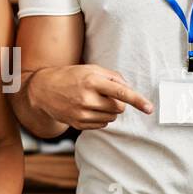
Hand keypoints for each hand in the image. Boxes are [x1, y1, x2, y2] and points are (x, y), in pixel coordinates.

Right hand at [28, 64, 152, 129]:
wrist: (42, 91)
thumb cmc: (70, 76)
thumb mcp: (90, 68)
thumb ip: (112, 76)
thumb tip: (128, 88)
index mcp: (91, 81)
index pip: (120, 92)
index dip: (137, 100)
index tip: (149, 108)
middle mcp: (87, 98)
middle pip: (119, 107)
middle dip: (118, 102)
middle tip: (106, 94)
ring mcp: (81, 113)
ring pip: (112, 117)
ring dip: (109, 110)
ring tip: (94, 100)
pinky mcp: (78, 124)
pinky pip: (102, 124)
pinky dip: (101, 117)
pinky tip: (88, 109)